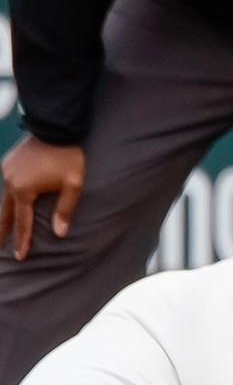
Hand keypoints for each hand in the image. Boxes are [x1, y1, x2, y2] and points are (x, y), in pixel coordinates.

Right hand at [0, 136, 84, 259]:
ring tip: (2, 230)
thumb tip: (59, 233)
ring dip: (4, 214)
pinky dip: (9, 197)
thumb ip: (65, 209)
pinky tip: (12, 203)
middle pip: (5, 214)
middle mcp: (9, 182)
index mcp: (23, 191)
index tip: (19, 256)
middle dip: (2, 232)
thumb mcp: (73, 184)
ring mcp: (6, 171)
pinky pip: (7, 185)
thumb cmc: (68, 157)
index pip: (22, 222)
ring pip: (4, 199)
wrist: (56, 128)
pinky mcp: (8, 163)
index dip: (22, 241)